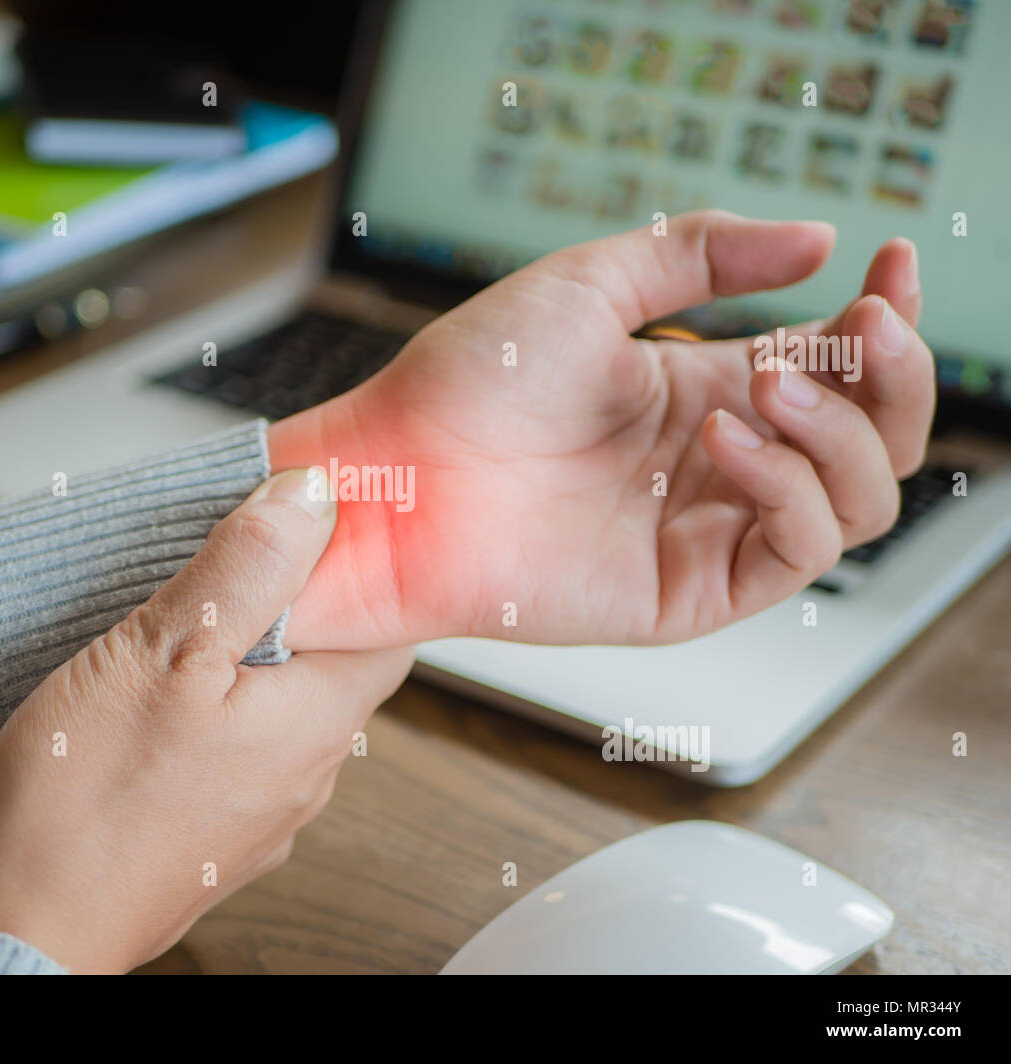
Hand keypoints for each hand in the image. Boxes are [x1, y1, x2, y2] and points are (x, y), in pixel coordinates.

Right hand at [0, 468, 413, 972]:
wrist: (19, 931)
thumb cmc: (82, 805)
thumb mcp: (164, 652)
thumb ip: (248, 569)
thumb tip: (311, 498)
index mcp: (317, 722)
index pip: (388, 628)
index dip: (355, 570)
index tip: (308, 530)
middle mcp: (307, 776)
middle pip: (331, 666)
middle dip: (292, 611)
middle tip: (229, 565)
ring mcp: (263, 815)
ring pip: (279, 709)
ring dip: (246, 664)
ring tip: (179, 629)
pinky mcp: (215, 837)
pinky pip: (237, 753)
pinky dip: (214, 714)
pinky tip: (155, 705)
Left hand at [270, 210, 934, 648]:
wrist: (400, 475)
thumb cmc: (470, 382)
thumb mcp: (591, 286)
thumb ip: (702, 255)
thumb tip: (816, 239)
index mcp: (701, 391)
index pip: (834, 366)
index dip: (879, 321)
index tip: (894, 264)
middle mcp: (717, 464)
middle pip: (870, 440)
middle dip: (893, 378)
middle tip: (868, 326)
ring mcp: (705, 532)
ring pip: (855, 500)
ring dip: (841, 431)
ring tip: (767, 382)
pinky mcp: (685, 592)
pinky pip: (794, 552)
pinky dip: (787, 488)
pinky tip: (724, 436)